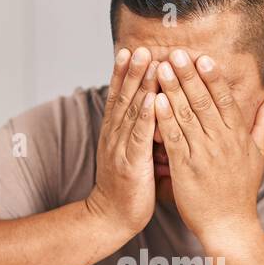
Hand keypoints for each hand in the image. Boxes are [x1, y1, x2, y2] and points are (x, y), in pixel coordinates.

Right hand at [88, 47, 158, 235]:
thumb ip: (139, 135)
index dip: (123, 74)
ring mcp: (120, 148)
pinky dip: (145, 115)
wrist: (111, 218)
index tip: (130, 50)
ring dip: (139, 84)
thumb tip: (152, 116)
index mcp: (115, 133)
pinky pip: (138, 135)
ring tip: (148, 61)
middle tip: (140, 46)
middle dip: (132, 71)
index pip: (118, 97)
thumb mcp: (131, 155)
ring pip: (131, 111)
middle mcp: (115, 136)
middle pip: (123, 97)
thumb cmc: (127, 188)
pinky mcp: (130, 163)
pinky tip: (151, 99)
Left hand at [154, 51, 263, 249]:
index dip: (213, 77)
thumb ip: (262, 125)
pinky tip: (154, 101)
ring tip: (161, 68)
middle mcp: (222, 141)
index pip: (225, 99)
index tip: (203, 57)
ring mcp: (203, 154)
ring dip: (172, 90)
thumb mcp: (258, 155)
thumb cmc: (241, 192)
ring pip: (186, 115)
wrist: (230, 225)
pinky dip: (164, 119)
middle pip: (204, 101)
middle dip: (189, 75)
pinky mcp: (186, 168)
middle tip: (176, 52)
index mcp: (238, 136)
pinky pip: (173, 139)